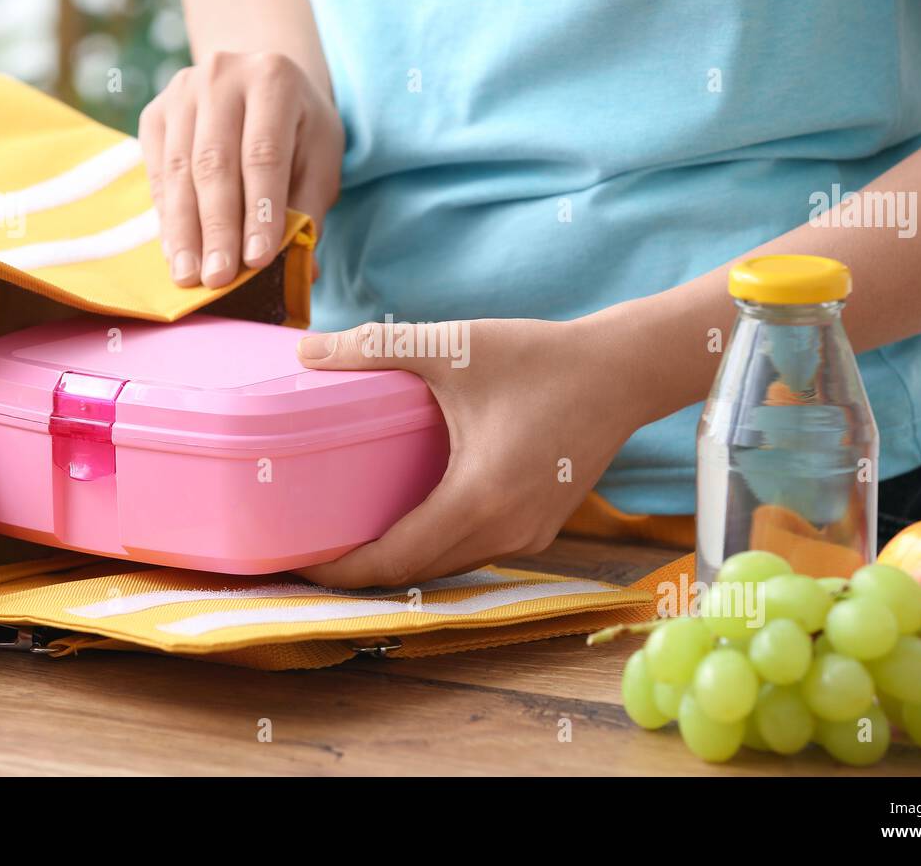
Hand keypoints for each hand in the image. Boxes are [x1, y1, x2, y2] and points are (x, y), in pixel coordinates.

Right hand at [139, 51, 343, 287]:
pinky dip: (166, 216)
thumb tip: (306, 270)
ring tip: (190, 275)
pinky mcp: (155, 113)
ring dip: (184, 230)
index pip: (263, 155)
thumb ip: (310, 210)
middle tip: (218, 278)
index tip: (257, 261)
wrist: (260, 83)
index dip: (259, 211)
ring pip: (179, 170)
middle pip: (215, 163)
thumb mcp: (320, 160)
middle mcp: (222, 76)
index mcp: (273, 79)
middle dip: (216, 228)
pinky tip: (176, 251)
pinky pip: (157, 172)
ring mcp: (181, 91)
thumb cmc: (298, 130)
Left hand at [293, 317, 645, 586]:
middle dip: (361, 572)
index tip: (297, 561)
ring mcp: (528, 537)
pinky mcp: (540, 529)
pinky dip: (436, 549)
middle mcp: (505, 532)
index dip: (341, 569)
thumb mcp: (455, 346)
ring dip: (400, 563)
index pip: (394, 559)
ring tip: (351, 541)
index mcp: (479, 498)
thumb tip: (306, 350)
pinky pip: (474, 553)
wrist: (623, 371)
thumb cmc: (542, 358)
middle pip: (416, 574)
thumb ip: (377, 347)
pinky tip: (410, 524)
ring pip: (446, 568)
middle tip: (312, 550)